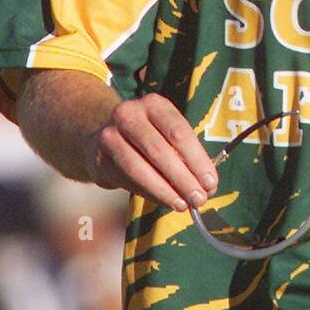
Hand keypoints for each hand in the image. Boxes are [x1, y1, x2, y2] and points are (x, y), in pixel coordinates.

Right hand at [84, 93, 217, 211]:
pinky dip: (148, 193)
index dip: (197, 159)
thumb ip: (186, 155)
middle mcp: (129, 115)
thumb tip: (208, 186)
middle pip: (159, 150)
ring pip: (139, 168)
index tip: (211, 182)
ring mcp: (109, 136)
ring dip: (164, 190)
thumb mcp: (167, 133)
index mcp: (154, 104)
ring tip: (182, 205)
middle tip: (199, 198)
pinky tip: (164, 201)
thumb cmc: (148, 135)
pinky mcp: (99, 160)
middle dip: (182, 178)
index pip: (179, 132)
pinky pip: (126, 180)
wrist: (102, 135)